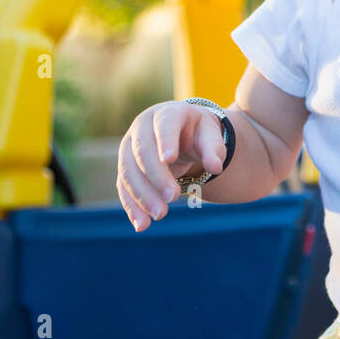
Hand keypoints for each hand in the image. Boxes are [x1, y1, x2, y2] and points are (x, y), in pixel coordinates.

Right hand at [116, 101, 228, 231]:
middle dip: (156, 176)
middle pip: (143, 151)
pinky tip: (141, 224)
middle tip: (173, 197)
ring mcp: (129, 146)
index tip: (169, 160)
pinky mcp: (125, 166)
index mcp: (167, 113)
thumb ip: (214, 149)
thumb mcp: (210, 136)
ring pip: (129, 171)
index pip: (164, 125)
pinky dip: (131, 206)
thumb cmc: (198, 133)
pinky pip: (123, 186)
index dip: (166, 141)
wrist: (180, 132)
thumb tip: (216, 167)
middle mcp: (142, 127)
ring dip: (142, 195)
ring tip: (160, 215)